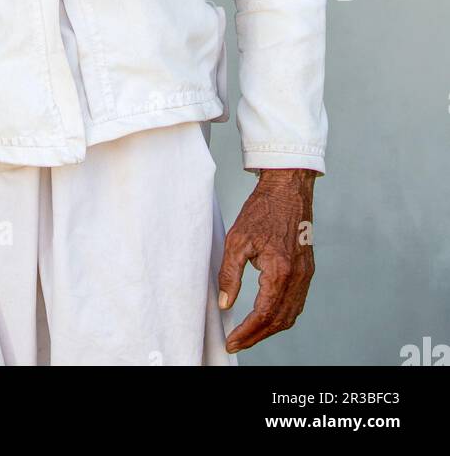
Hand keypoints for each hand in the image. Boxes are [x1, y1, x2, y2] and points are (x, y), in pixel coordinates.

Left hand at [218, 167, 316, 353]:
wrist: (288, 189)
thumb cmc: (263, 210)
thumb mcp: (237, 239)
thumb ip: (230, 274)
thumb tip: (225, 303)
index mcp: (280, 271)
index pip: (263, 314)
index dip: (246, 332)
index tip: (231, 341)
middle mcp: (297, 278)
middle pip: (279, 321)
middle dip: (257, 336)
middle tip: (237, 342)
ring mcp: (305, 275)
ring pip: (290, 315)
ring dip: (270, 329)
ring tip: (249, 334)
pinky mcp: (307, 270)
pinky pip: (296, 302)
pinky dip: (282, 316)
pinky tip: (268, 316)